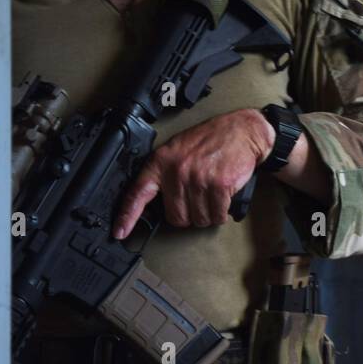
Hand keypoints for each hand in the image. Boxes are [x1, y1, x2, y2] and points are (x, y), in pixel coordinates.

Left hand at [111, 109, 276, 239]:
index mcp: (162, 161)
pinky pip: (216, 215)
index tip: (119, 232)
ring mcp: (198, 178)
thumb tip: (158, 203)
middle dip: (188, 214)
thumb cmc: (211, 140)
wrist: (242, 131)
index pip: (138, 192)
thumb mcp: (179, 149)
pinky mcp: (219, 185)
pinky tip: (223, 198)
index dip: (127, 216)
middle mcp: (177, 170)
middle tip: (197, 199)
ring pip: (198, 219)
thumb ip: (165, 173)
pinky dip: (221, 213)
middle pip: (176, 217)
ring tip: (212, 194)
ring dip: (207, 214)